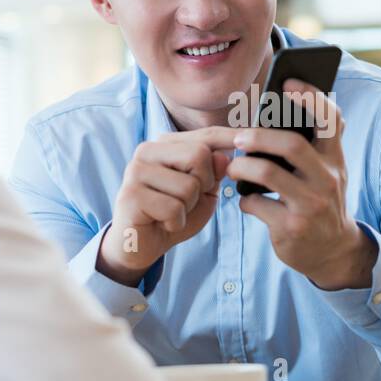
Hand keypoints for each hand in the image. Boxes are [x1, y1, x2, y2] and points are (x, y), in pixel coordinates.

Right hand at [97, 126, 237, 285]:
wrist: (140, 245)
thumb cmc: (172, 214)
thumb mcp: (202, 192)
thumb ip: (214, 172)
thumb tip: (225, 156)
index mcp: (164, 144)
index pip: (205, 136)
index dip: (230, 138)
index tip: (250, 135)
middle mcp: (146, 151)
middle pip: (200, 155)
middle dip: (205, 184)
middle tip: (188, 200)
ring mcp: (135, 171)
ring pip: (189, 185)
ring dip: (188, 207)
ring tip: (172, 213)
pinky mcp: (130, 195)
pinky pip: (174, 208)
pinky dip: (176, 222)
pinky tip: (163, 223)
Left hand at [227, 79, 377, 289]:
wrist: (334, 251)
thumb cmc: (320, 201)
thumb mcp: (327, 172)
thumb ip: (311, 146)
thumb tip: (272, 114)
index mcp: (334, 159)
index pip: (330, 119)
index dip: (311, 97)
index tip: (288, 83)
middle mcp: (327, 179)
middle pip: (291, 144)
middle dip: (259, 136)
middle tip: (238, 138)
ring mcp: (310, 204)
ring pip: (267, 173)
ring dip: (242, 167)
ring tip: (233, 169)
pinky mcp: (292, 227)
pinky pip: (256, 204)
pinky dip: (245, 200)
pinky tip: (246, 201)